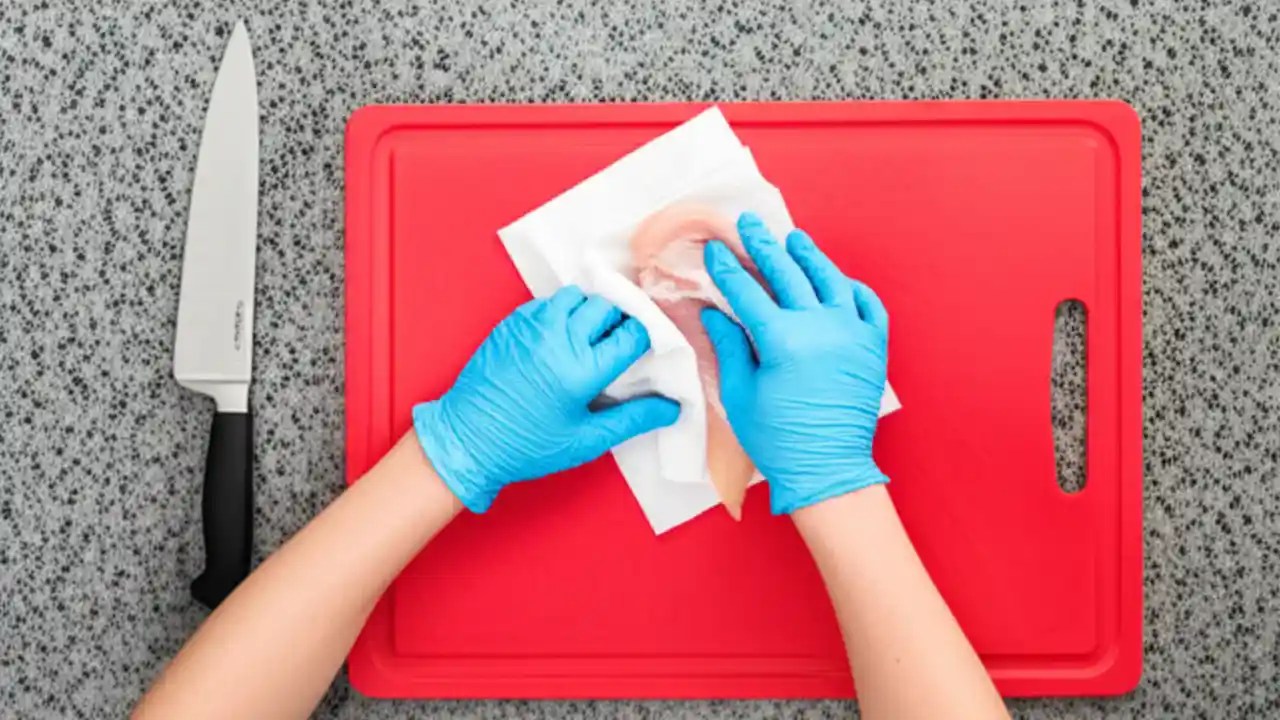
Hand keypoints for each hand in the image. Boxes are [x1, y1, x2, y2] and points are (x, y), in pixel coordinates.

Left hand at [413, 286, 679, 512]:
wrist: (467, 440)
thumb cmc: (528, 446)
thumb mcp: (586, 441)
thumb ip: (633, 419)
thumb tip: (673, 408)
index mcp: (582, 370)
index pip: (632, 334)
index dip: (646, 338)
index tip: (648, 347)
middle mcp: (559, 339)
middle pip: (607, 307)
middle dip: (620, 321)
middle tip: (620, 343)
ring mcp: (532, 326)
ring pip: (577, 297)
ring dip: (590, 311)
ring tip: (591, 336)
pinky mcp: (512, 323)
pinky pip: (547, 302)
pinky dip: (561, 312)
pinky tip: (561, 337)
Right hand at [701, 212, 888, 514]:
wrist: (827, 469)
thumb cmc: (777, 438)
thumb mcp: (740, 392)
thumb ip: (729, 346)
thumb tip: (714, 313)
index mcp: (782, 339)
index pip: (748, 291)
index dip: (727, 268)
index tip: (714, 250)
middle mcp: (820, 326)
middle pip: (787, 273)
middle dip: (763, 246)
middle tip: (748, 225)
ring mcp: (852, 333)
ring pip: (830, 279)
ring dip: (809, 255)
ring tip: (794, 239)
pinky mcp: (873, 346)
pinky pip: (868, 304)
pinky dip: (852, 287)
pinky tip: (838, 279)